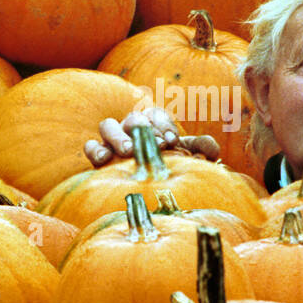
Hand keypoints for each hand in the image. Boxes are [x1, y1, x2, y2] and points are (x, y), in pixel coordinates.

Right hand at [83, 109, 220, 166]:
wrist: (148, 188)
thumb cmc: (168, 166)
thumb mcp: (185, 156)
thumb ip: (200, 149)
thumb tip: (212, 150)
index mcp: (152, 122)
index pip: (156, 114)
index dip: (164, 125)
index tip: (172, 142)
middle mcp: (130, 127)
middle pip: (133, 117)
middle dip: (144, 129)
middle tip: (155, 146)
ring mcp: (111, 139)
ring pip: (108, 125)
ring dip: (118, 136)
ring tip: (128, 150)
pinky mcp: (97, 155)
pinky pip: (90, 146)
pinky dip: (95, 149)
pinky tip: (104, 160)